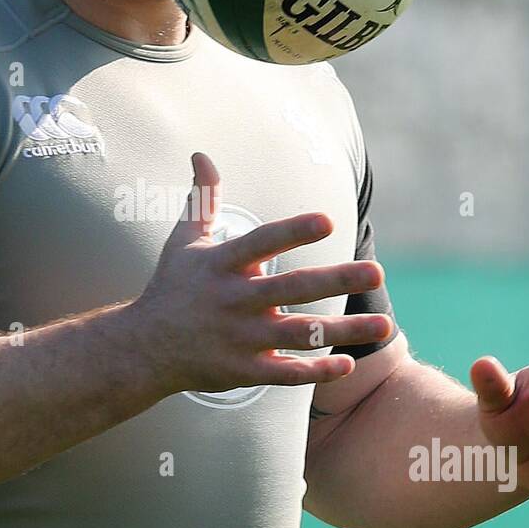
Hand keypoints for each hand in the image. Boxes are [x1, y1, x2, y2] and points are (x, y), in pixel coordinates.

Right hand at [133, 151, 393, 394]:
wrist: (142, 348)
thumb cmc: (171, 288)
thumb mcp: (183, 241)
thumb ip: (202, 199)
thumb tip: (201, 154)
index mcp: (221, 265)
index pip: (261, 243)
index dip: (293, 232)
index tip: (328, 221)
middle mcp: (234, 300)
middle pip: (291, 288)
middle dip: (336, 279)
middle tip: (377, 271)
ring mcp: (240, 338)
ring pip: (300, 334)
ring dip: (344, 331)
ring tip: (385, 325)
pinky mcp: (242, 371)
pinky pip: (286, 373)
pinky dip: (316, 371)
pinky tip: (348, 362)